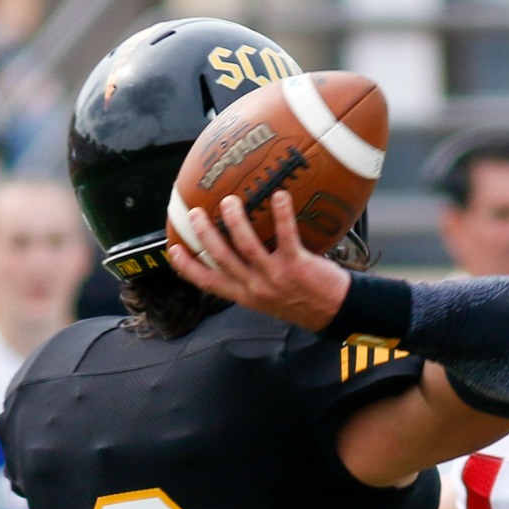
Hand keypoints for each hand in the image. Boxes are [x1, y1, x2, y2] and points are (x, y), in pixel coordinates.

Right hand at [166, 190, 351, 332]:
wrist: (334, 312)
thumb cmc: (301, 300)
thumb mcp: (268, 298)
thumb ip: (252, 278)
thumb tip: (238, 250)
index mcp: (245, 295)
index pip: (208, 282)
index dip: (188, 267)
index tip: (173, 250)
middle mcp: (255, 288)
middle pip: (221, 258)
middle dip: (205, 234)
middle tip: (195, 213)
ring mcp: (275, 277)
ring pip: (247, 247)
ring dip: (235, 221)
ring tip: (230, 201)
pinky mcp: (297, 266)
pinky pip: (286, 236)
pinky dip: (281, 215)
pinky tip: (279, 195)